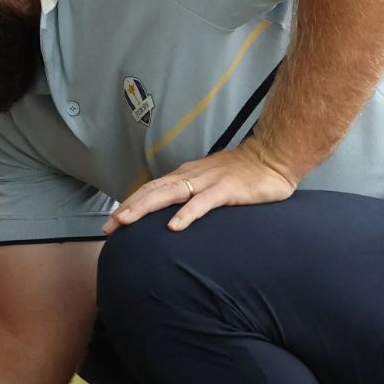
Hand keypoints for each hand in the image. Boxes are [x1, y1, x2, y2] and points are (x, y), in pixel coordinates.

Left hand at [104, 143, 295, 234]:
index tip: (113, 220)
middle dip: (128, 208)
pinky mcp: (226, 190)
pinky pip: (202, 203)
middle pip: (152, 191)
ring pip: (169, 194)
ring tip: (126, 221)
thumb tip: (174, 212)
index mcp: (186, 175)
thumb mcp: (211, 183)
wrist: (273, 157)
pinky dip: (186, 214)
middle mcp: (191, 176)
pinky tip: (174, 226)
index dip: (131, 203)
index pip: (151, 189)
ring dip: (145, 208)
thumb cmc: (244, 173)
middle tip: (109, 226)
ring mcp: (207, 182)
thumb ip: (193, 194)